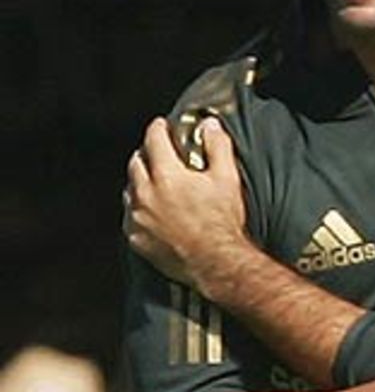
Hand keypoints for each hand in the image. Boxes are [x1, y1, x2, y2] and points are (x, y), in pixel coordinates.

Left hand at [124, 115, 247, 292]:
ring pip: (129, 189)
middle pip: (136, 162)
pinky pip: (129, 217)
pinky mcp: (136, 238)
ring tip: (152, 184)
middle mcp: (146, 194)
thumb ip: (217, 147)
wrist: (216, 264)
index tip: (162, 127)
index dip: (159, 128)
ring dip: (139, 182)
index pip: (154, 139)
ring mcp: (138, 218)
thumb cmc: (222, 225)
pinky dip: (136, 210)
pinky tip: (149, 212)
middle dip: (146, 154)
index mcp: (166, 175)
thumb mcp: (227, 179)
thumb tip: (209, 126)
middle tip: (157, 154)